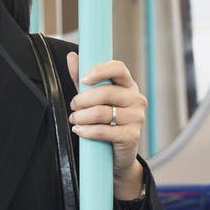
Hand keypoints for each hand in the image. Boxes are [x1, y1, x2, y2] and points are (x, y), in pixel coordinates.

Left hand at [66, 53, 146, 198]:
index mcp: (127, 84)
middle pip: (106, 92)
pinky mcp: (132, 136)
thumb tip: (72, 57)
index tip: (83, 78)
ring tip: (74, 119)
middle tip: (73, 105)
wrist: (118, 152)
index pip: (118, 68)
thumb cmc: (106, 119)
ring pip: (102, 112)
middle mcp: (136, 99)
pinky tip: (79, 130)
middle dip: (83, 99)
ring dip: (82, 116)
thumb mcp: (93, 97)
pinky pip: (105, 131)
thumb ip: (82, 78)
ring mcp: (137, 118)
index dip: (100, 71)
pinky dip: (87, 131)